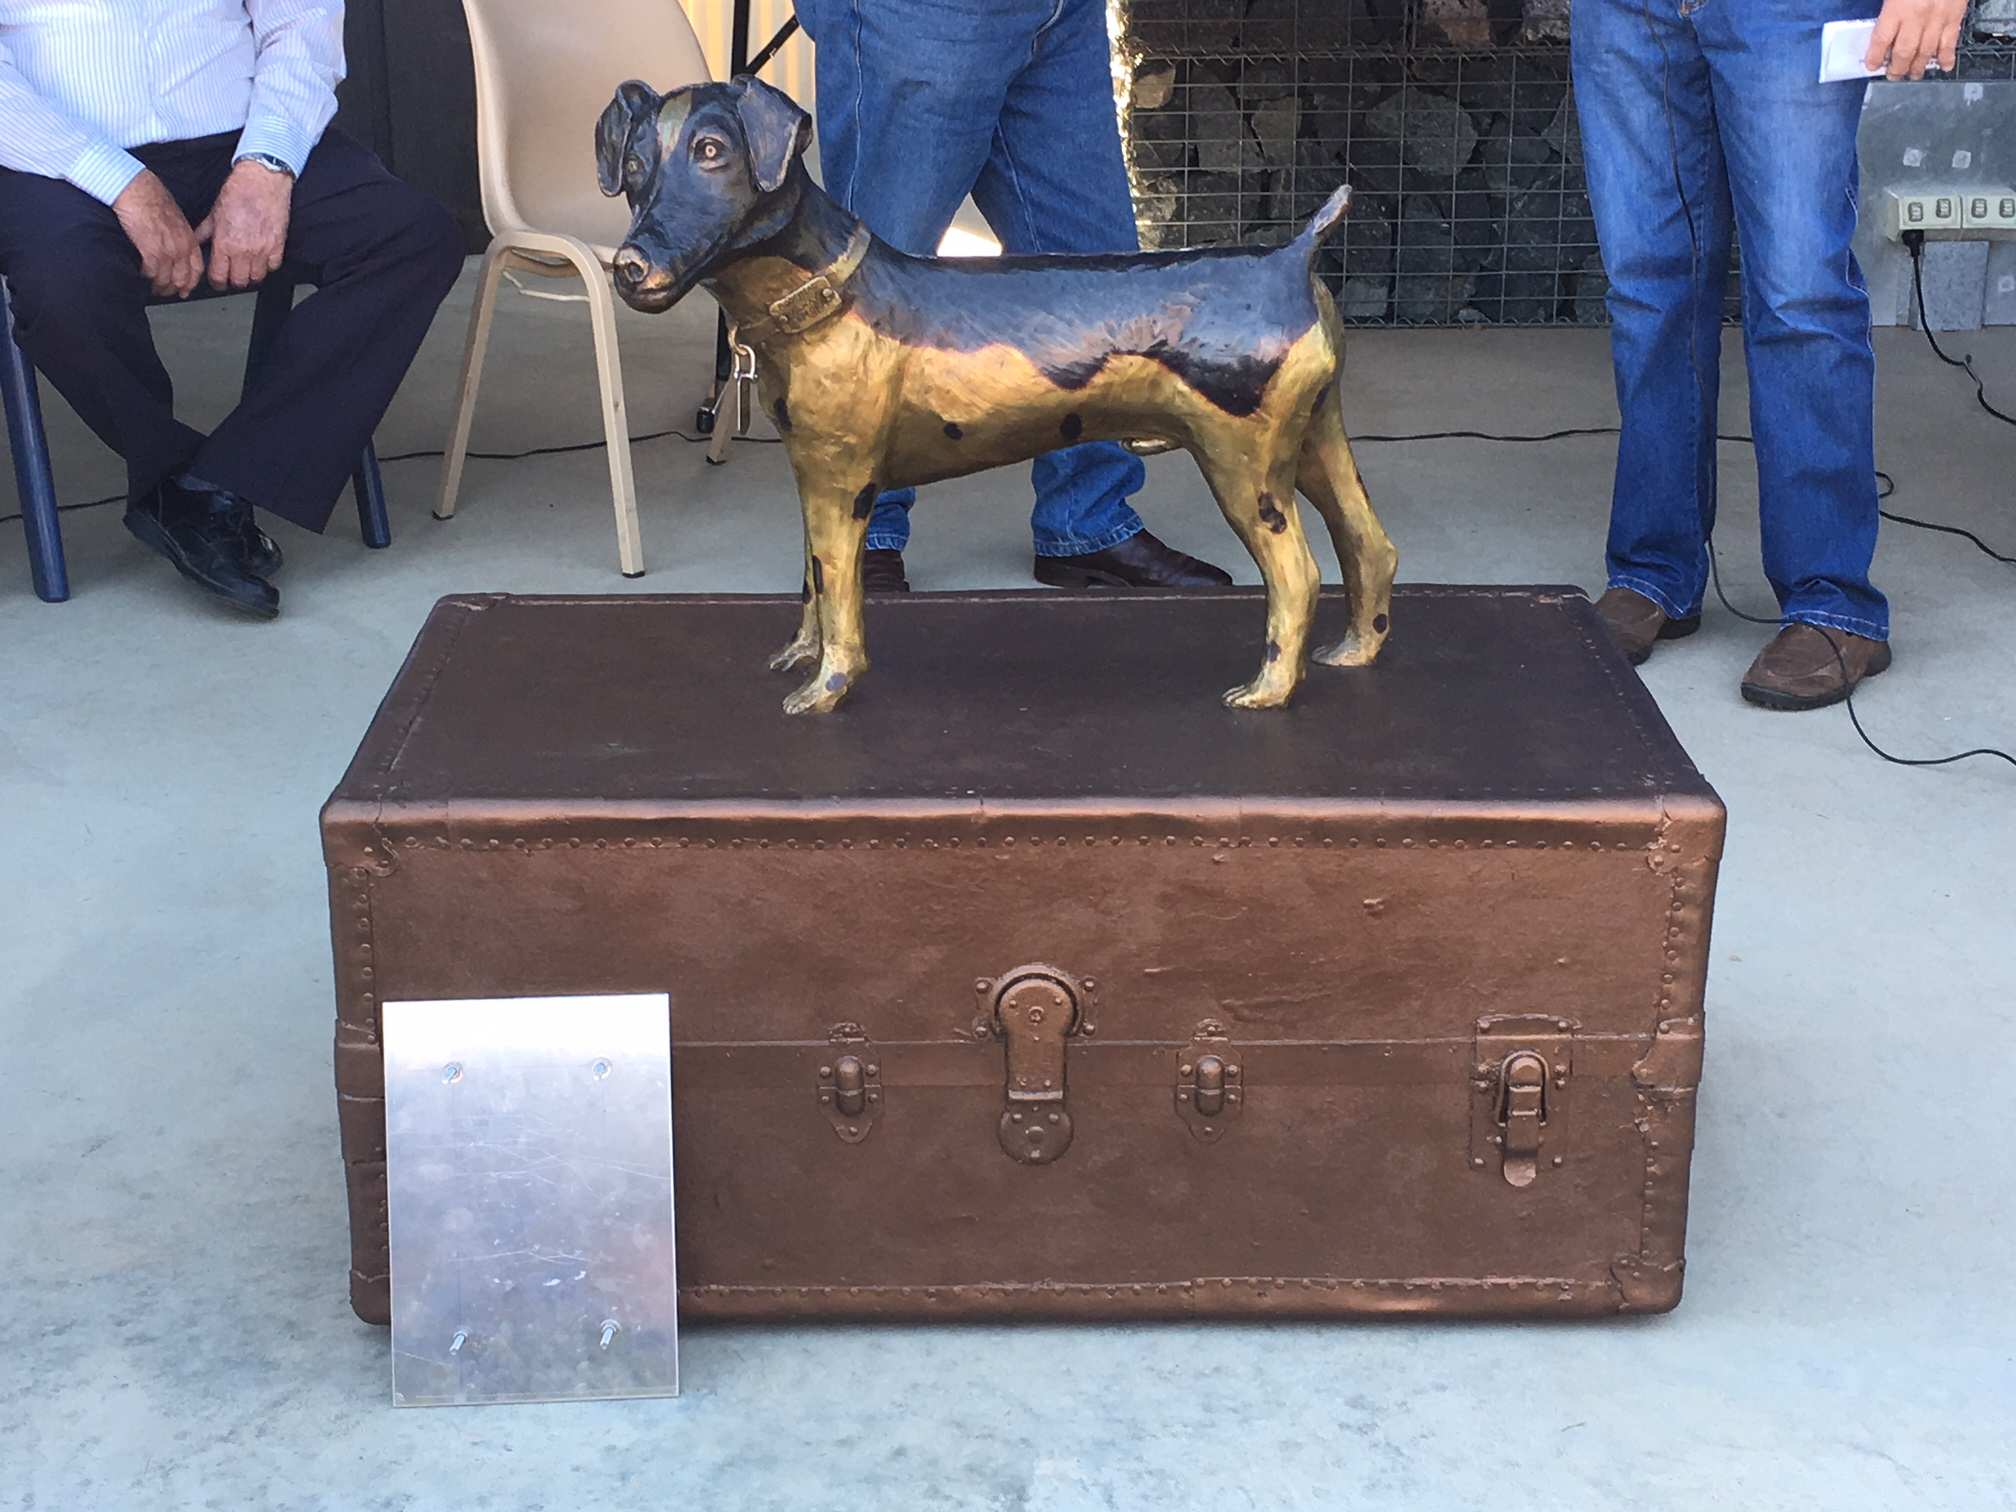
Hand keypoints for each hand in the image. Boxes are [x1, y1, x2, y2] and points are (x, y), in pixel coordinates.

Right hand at [111, 171, 205, 298]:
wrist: (136, 189)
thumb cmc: (151, 198)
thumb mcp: (175, 218)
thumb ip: (179, 234)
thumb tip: (174, 246)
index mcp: (188, 238)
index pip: (196, 269)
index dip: (191, 282)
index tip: (185, 289)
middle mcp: (181, 246)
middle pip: (182, 278)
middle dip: (174, 289)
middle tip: (166, 292)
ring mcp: (167, 250)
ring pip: (166, 279)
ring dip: (159, 286)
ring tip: (152, 288)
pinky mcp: (150, 250)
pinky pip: (151, 273)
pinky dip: (146, 277)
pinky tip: (141, 275)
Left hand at [196, 161, 293, 292]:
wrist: (262, 181)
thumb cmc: (239, 192)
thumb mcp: (214, 212)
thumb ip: (205, 232)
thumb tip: (197, 243)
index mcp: (225, 243)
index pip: (219, 276)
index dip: (217, 282)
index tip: (218, 281)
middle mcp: (244, 250)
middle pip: (239, 281)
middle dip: (234, 280)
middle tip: (232, 274)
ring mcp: (263, 249)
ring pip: (257, 277)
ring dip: (251, 274)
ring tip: (247, 267)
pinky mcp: (278, 245)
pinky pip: (273, 266)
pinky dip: (267, 265)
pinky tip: (262, 257)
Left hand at [1866, 0, 1967, 80]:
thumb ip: (1887, 5)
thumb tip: (1878, 24)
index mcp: (1897, 7)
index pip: (1881, 40)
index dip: (1875, 57)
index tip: (1872, 66)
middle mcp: (1917, 16)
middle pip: (1904, 52)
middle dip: (1897, 68)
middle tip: (1893, 76)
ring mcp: (1938, 18)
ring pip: (1926, 51)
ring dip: (1919, 67)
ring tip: (1913, 75)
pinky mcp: (1955, 16)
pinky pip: (1950, 41)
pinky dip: (1947, 56)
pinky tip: (1943, 67)